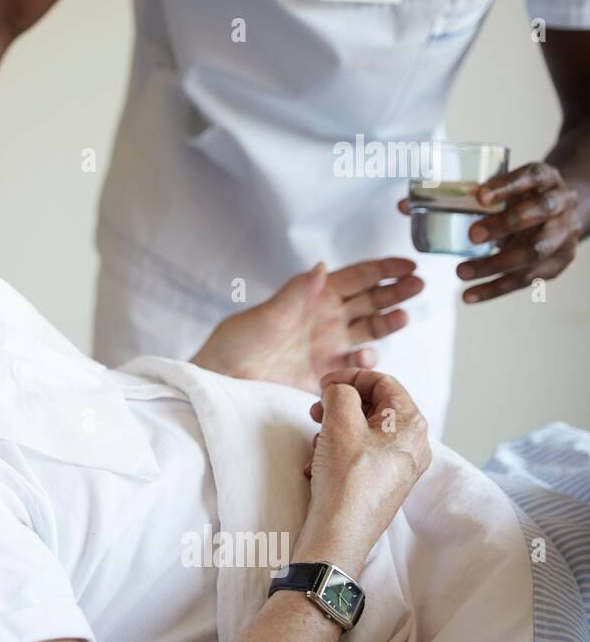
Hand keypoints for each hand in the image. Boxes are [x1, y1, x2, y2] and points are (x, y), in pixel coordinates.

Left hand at [191, 259, 423, 392]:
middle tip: (418, 285)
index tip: (408, 262)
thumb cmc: (238, 341)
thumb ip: (297, 293)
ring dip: (388, 322)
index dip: (382, 269)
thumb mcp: (267, 314)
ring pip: (370, 330)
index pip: (356, 278)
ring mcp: (329, 346)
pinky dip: (365, 361)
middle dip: (395, 291)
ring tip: (403, 316)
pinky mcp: (327, 374)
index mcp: (314, 296)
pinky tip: (366, 357)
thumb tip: (322, 266)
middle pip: (370, 300)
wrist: (224, 378)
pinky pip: (356, 366)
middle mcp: (327, 319)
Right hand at [295, 370, 431, 577]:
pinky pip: (363, 454)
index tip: (322, 385)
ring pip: (365, 431)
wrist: (341, 531)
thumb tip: (340, 392)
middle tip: (315, 412)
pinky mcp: (385, 483)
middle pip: (375, 407)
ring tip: (317, 442)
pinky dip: (339, 451)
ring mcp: (401, 466)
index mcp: (411, 424)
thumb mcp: (339, 421)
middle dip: (340, 405)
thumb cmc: (346, 478)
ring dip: (336, 429)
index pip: (383, 382)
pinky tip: (318, 464)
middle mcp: (414, 444)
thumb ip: (340, 393)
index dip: (350, 377)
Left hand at [397, 162, 580, 302]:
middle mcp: (560, 203)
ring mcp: (563, 234)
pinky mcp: (557, 263)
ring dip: (496, 264)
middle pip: (539, 212)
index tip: (480, 195)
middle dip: (505, 225)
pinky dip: (496, 288)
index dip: (507, 186)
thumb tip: (402, 206)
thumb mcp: (500, 186)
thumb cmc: (518, 196)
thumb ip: (456, 194)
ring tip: (461, 272)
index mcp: (543, 178)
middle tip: (472, 236)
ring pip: (534, 252)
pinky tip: (470, 295)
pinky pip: (528, 279)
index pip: (530, 176)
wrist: (559, 211)